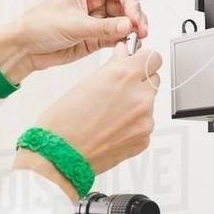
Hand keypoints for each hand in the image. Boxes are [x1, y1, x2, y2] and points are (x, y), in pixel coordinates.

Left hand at [0, 0, 148, 94]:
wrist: (24, 47)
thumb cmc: (39, 25)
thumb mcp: (74, 24)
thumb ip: (104, 27)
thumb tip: (129, 26)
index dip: (133, 3)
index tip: (136, 19)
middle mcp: (96, 1)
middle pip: (127, 5)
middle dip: (135, 18)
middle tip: (140, 33)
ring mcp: (97, 19)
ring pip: (124, 22)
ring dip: (131, 32)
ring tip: (134, 43)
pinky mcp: (96, 37)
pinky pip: (116, 37)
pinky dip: (123, 42)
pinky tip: (126, 48)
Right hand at [15, 45, 162, 199]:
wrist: (60, 158)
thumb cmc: (64, 123)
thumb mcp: (85, 83)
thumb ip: (112, 67)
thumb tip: (123, 55)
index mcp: (123, 76)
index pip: (153, 57)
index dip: (142, 59)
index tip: (136, 62)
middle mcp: (138, 96)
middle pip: (154, 78)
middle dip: (139, 81)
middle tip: (119, 89)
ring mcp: (144, 120)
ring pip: (149, 103)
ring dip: (135, 103)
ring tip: (110, 113)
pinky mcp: (144, 139)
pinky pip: (145, 123)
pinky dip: (133, 124)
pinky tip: (112, 128)